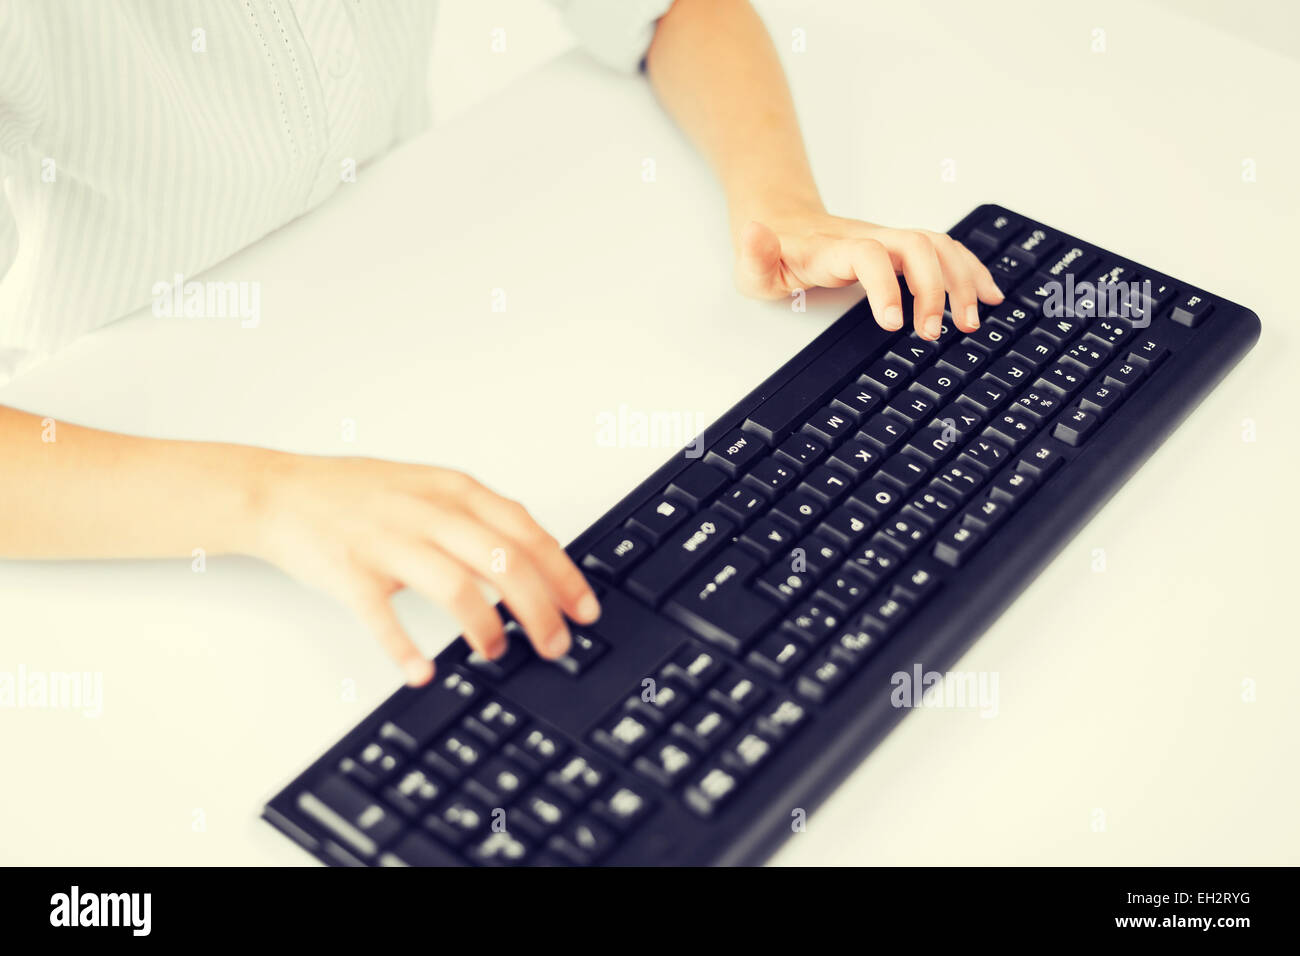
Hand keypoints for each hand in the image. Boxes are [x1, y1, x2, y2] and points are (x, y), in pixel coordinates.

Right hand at [248, 453, 599, 685]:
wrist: (281, 492)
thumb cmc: (359, 495)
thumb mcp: (431, 488)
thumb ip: (480, 519)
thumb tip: (537, 562)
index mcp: (454, 490)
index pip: (526, 532)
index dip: (563, 574)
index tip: (584, 609)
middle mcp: (427, 512)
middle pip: (503, 562)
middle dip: (540, 610)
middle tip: (556, 644)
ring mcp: (387, 541)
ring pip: (456, 587)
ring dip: (486, 628)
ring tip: (497, 652)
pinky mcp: (349, 572)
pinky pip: (383, 616)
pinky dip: (405, 648)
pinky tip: (423, 670)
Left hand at [733, 203, 1004, 339]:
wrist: (785, 224)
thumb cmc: (773, 254)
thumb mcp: (751, 262)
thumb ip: (754, 253)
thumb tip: (755, 230)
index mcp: (835, 249)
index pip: (869, 256)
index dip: (885, 287)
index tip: (894, 324)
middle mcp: (871, 238)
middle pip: (917, 247)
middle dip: (935, 289)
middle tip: (933, 333)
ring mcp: (890, 242)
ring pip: (940, 248)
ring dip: (962, 282)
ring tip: (970, 323)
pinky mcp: (903, 250)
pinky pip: (946, 252)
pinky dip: (972, 272)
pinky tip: (989, 297)